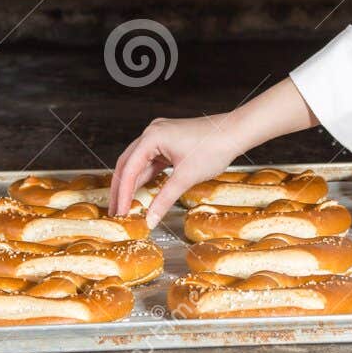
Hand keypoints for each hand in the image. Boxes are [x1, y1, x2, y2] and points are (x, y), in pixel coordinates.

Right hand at [108, 79, 322, 229]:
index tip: (119, 212)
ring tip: (126, 205)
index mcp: (152, 137)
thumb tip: (150, 220)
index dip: (122, 193)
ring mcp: (160, 136)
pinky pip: (151, 161)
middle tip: (116, 211)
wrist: (235, 132)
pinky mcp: (169, 141)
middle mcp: (152, 133)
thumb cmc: (213, 148)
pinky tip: (142, 192)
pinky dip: (146, 177)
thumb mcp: (185, 178)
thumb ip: (164, 199)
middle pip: (128, 163)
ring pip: (139, 163)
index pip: (129, 169)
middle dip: (121, 188)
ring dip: (133, 183)